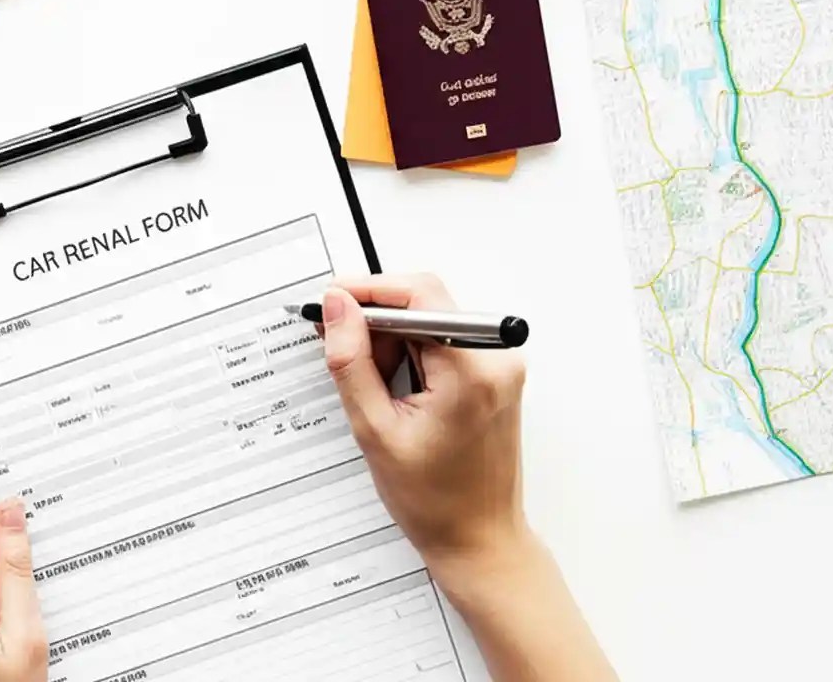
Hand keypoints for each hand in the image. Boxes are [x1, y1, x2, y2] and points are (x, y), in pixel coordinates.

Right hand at [319, 275, 529, 571]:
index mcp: (472, 370)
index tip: (332, 303)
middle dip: (379, 327)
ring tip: (384, 398)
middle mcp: (497, 360)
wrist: (479, 540)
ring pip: (431, 325)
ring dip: (395, 347)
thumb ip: (351, 361)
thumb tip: (337, 309)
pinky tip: (402, 398)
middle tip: (352, 365)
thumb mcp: (375, 429)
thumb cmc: (436, 501)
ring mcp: (501, 367)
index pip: (418, 294)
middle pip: (425, 305)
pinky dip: (414, 360)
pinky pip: (445, 344)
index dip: (368, 291)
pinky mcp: (495, 376)